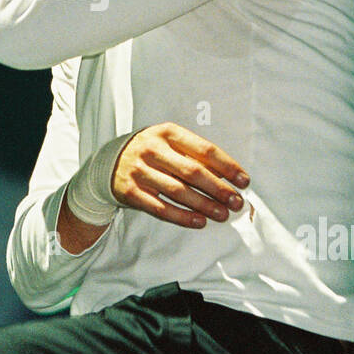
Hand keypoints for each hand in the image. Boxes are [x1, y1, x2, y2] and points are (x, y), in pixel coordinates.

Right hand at [113, 122, 249, 228]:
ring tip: (222, 214)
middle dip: (219, 189)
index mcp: (167, 132)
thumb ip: (194, 155)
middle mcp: (152, 149)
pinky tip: (199, 221)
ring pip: (178, 191)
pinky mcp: (131, 192)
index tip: (244, 181)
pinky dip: (182, 217)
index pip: (204, 149)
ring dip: (204, 205)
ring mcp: (139, 171)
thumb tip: (229, 177)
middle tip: (236, 202)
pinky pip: (161, 208)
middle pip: (192, 172)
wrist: (110, 163)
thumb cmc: (151, 152)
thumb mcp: (169, 142)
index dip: (228, 166)